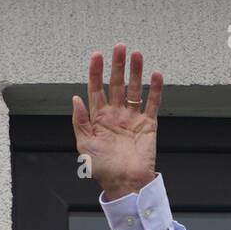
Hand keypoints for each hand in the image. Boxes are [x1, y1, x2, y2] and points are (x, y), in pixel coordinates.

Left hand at [72, 44, 162, 200]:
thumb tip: (75, 98)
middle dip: (117, 66)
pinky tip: (156, 74)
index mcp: (98, 118)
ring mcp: (132, 118)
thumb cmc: (102, 168)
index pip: (96, 90)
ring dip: (136, 72)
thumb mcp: (84, 145)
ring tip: (137, 54)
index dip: (96, 73)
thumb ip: (80, 121)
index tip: (97, 55)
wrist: (125, 183)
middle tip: (120, 47)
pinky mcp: (148, 124)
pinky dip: (155, 89)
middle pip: (117, 84)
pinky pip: (153, 103)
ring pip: (135, 89)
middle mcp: (116, 115)